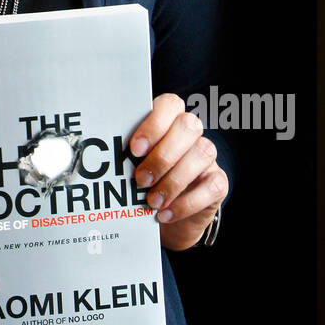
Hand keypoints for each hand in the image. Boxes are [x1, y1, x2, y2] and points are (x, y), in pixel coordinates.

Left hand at [129, 93, 227, 251]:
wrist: (165, 219)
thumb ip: (125, 156)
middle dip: (162, 155)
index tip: (135, 149)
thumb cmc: (144, 183)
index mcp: (169, 121)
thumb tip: (106, 157)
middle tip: (141, 179)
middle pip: (188, 127)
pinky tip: (165, 214)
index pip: (170, 105)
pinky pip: (211, 187)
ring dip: (173, 181)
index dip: (154, 124)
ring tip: (152, 201)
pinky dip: (186, 203)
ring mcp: (207, 157)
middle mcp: (191, 134)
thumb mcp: (132, 166)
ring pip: (202, 153)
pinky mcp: (218, 182)